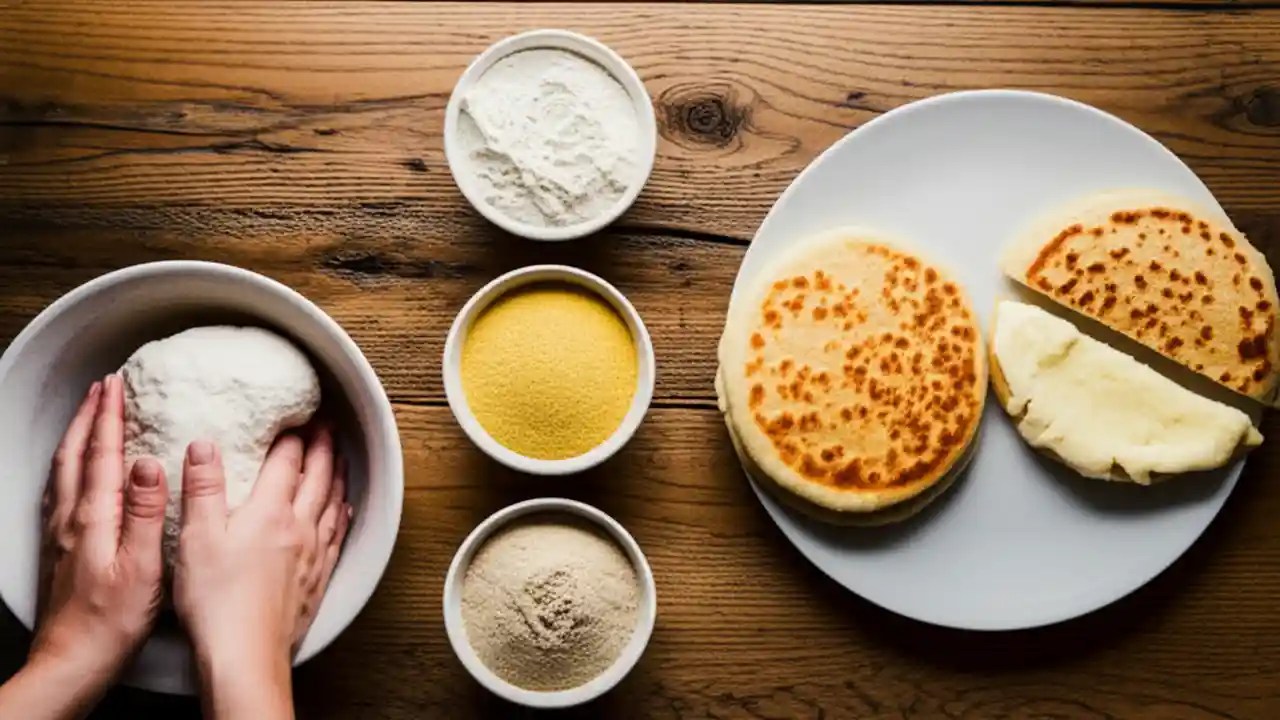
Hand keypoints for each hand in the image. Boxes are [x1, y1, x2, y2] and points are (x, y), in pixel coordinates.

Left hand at [0, 375, 168, 719]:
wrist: (71, 662)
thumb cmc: (110, 622)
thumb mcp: (142, 567)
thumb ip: (146, 513)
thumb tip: (149, 463)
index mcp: (95, 519)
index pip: (101, 454)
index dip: (108, 417)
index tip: (116, 385)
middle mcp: (73, 520)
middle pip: (76, 455)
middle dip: (88, 417)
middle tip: (102, 387)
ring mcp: (63, 535)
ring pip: (65, 471)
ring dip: (77, 437)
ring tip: (89, 417)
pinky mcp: (62, 551)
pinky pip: (62, 491)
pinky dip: (70, 467)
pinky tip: (78, 473)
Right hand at [173, 425, 348, 719]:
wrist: (245, 654)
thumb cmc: (216, 601)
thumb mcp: (195, 537)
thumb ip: (202, 488)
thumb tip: (204, 445)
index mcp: (269, 512)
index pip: (287, 462)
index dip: (292, 437)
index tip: (296, 417)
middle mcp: (299, 528)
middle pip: (319, 477)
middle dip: (324, 447)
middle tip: (327, 426)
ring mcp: (313, 554)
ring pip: (334, 503)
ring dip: (338, 475)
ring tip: (341, 458)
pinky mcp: (317, 579)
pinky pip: (338, 535)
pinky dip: (343, 513)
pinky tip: (344, 510)